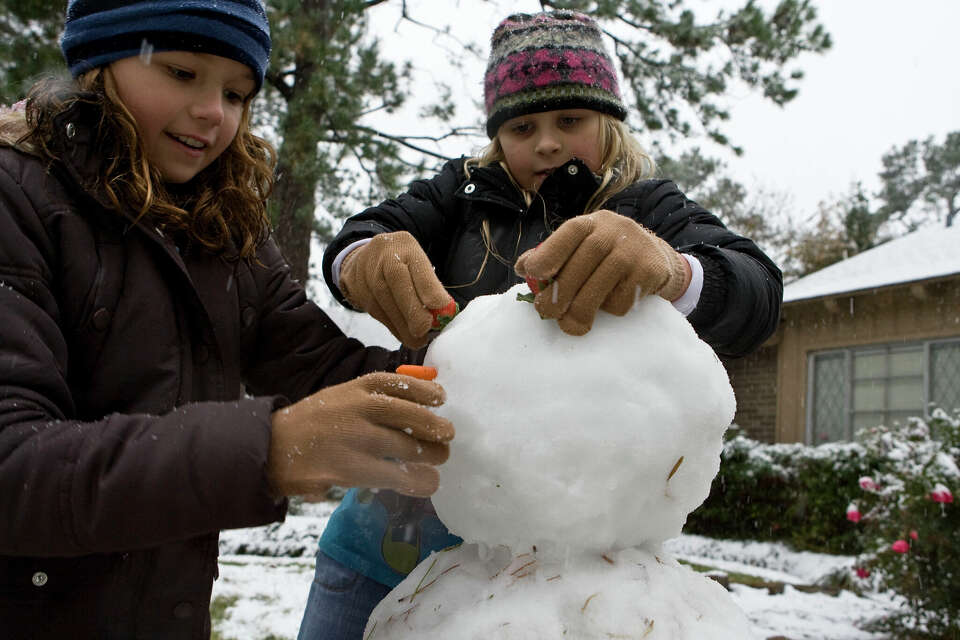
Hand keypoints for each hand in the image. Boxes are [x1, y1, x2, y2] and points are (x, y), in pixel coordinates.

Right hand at [268, 372, 453, 497]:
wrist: (271, 449)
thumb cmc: (315, 423)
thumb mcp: (342, 397)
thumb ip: (377, 396)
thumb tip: (427, 390)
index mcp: (357, 388)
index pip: (401, 384)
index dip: (427, 392)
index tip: (441, 399)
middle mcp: (359, 409)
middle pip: (412, 415)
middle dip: (436, 427)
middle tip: (448, 435)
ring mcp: (355, 439)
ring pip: (408, 448)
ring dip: (431, 456)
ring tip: (438, 460)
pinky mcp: (351, 469)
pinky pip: (396, 476)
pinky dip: (417, 481)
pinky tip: (427, 482)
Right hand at [339, 231, 453, 347]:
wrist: (364, 258)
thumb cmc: (402, 262)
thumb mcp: (417, 262)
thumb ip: (430, 284)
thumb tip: (445, 313)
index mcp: (405, 246)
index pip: (417, 265)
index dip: (429, 288)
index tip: (442, 307)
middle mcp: (384, 256)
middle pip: (397, 283)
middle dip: (412, 311)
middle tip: (425, 330)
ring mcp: (368, 274)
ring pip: (384, 302)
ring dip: (402, 326)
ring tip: (418, 341)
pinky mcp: (360, 292)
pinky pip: (378, 313)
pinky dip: (393, 327)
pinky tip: (405, 336)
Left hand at [514, 210, 689, 335]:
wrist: (654, 256)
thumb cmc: (605, 254)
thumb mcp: (581, 246)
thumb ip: (552, 255)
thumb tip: (522, 267)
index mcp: (591, 223)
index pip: (569, 232)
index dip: (549, 253)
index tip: (533, 273)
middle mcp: (614, 232)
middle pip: (582, 264)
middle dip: (560, 294)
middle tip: (545, 313)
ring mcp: (634, 251)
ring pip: (601, 286)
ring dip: (581, 311)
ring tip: (570, 325)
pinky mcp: (649, 272)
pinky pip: (621, 300)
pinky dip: (610, 310)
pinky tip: (609, 303)